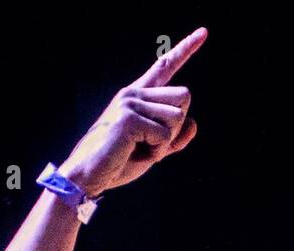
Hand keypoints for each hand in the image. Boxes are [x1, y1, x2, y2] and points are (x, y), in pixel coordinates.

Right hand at [58, 28, 205, 197]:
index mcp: (138, 96)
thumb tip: (193, 123)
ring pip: (177, 116)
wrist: (90, 175)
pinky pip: (165, 136)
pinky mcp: (129, 117)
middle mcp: (134, 93)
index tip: (204, 32)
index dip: (186, 48)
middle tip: (153, 143)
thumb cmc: (118, 164)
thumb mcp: (153, 150)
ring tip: (141, 149)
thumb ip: (174, 138)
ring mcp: (130, 102)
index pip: (165, 66)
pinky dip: (158, 151)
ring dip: (167, 142)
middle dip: (177, 125)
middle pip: (184, 96)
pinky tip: (137, 153)